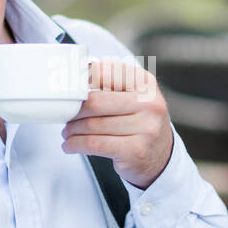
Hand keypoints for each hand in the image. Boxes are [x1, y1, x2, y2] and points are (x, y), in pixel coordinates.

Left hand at [61, 58, 173, 190]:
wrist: (160, 156)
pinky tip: (70, 146)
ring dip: (72, 130)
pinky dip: (76, 145)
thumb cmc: (139, 122)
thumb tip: (79, 71)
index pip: (105, 72)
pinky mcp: (136, 151)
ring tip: (67, 132)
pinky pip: (95, 144)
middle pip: (95, 102)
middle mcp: (150, 103)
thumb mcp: (134, 96)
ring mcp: (146, 128)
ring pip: (92, 125)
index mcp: (146, 83)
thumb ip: (111, 81)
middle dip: (74, 111)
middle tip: (66, 116)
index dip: (82, 81)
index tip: (69, 90)